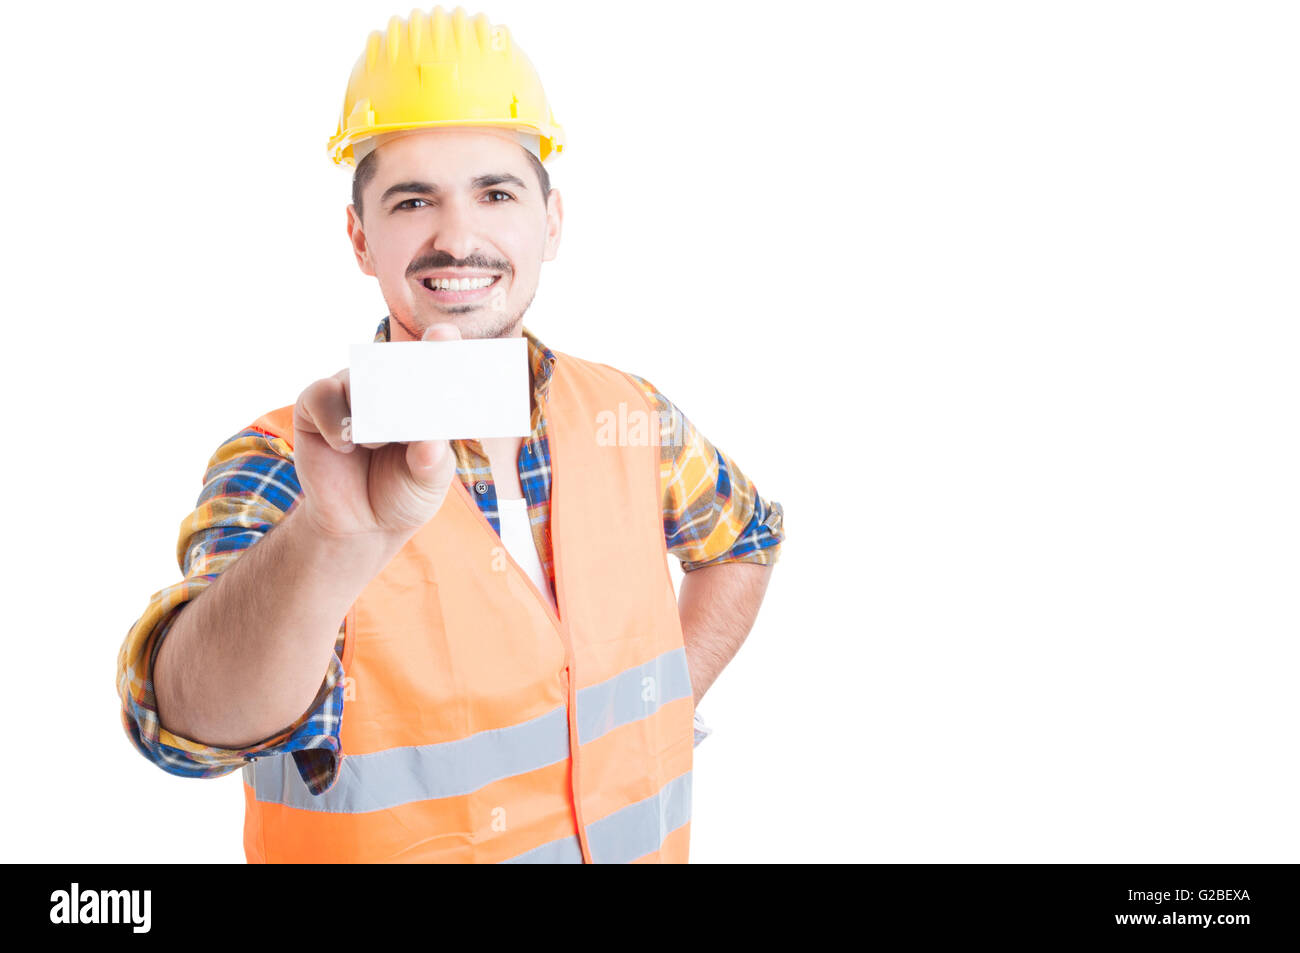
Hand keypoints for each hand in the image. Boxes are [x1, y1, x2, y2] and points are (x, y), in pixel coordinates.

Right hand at [291, 323, 460, 539]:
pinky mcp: (316, 405)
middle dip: (402, 379)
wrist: (359, 525)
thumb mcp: (427, 482)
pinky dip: (335, 421)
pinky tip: (344, 446)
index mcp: (422, 398)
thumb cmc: (402, 493)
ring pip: (358, 379)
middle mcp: (386, 387)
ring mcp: (351, 393)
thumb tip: (431, 443)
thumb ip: (432, 462)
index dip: (439, 345)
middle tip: (407, 407)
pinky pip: (323, 394)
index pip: (433, 361)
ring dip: (369, 411)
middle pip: (393, 363)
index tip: (445, 335)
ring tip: (375, 443)